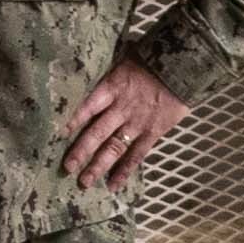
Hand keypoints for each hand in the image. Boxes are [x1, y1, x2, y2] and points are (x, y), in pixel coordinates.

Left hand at [61, 62, 187, 185]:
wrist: (186, 66)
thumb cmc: (155, 58)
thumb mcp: (127, 57)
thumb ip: (110, 71)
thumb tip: (89, 68)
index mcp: (113, 87)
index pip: (88, 105)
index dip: (72, 120)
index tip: (57, 134)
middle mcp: (122, 108)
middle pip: (97, 132)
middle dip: (81, 151)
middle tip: (66, 168)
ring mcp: (138, 123)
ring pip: (114, 148)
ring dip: (98, 166)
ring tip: (84, 182)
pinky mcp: (153, 132)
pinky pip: (137, 155)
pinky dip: (125, 171)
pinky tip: (114, 185)